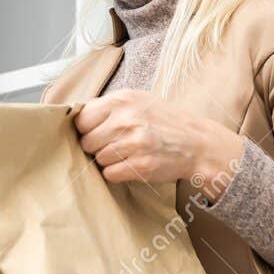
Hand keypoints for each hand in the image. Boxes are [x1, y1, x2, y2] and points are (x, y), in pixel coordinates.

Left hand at [73, 88, 242, 189]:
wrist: (197, 143)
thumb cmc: (164, 122)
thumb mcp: (139, 101)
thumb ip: (110, 107)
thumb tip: (76, 117)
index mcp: (123, 100)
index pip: (82, 118)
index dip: (86, 129)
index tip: (96, 133)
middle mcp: (127, 119)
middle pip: (87, 141)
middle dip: (96, 147)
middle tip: (115, 145)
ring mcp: (134, 143)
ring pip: (98, 159)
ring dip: (108, 161)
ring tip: (127, 154)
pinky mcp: (141, 166)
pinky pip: (110, 174)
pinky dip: (117, 173)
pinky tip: (132, 165)